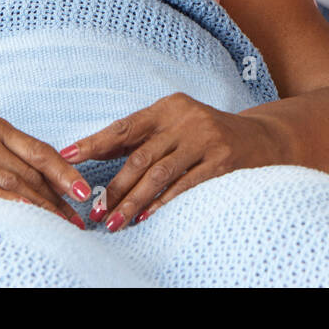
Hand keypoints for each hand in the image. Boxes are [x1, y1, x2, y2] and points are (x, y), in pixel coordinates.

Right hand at [0, 114, 92, 227]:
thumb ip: (0, 153)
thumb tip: (38, 178)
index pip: (39, 149)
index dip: (65, 171)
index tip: (85, 191)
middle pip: (30, 168)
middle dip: (58, 195)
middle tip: (78, 217)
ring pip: (13, 180)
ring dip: (41, 205)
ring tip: (59, 224)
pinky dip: (9, 202)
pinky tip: (27, 213)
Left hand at [59, 92, 281, 231]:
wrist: (262, 139)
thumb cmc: (207, 135)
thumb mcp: (176, 125)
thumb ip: (141, 137)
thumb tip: (89, 151)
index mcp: (168, 106)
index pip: (124, 127)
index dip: (94, 143)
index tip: (67, 158)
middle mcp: (186, 118)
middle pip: (140, 156)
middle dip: (114, 187)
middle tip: (95, 212)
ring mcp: (206, 138)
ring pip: (159, 174)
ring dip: (133, 202)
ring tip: (114, 222)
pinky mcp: (223, 160)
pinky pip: (186, 186)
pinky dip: (163, 203)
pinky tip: (147, 218)